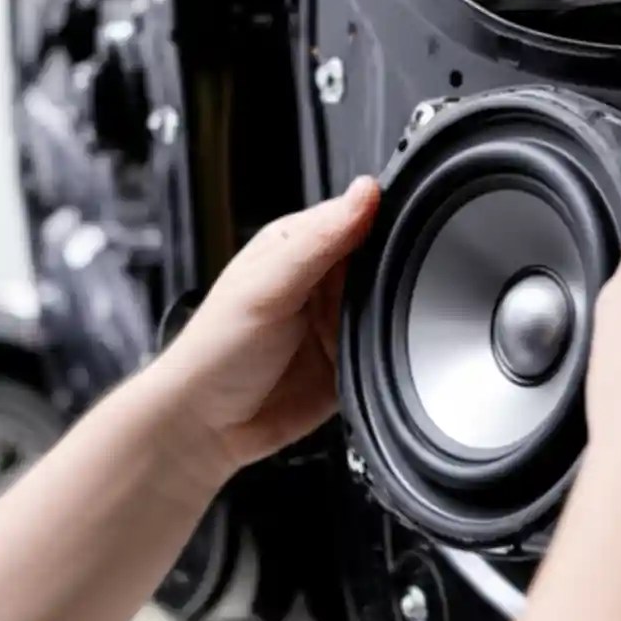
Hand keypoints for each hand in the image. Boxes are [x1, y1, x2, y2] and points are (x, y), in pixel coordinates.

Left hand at [155, 177, 379, 471]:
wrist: (206, 428)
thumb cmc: (216, 350)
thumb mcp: (268, 285)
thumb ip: (319, 240)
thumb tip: (365, 191)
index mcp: (299, 246)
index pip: (359, 217)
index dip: (387, 220)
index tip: (414, 228)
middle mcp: (322, 281)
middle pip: (383, 263)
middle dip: (398, 274)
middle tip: (402, 287)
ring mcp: (337, 322)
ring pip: (391, 306)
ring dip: (398, 314)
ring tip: (388, 323)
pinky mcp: (350, 362)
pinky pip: (389, 351)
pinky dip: (393, 352)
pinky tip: (388, 353)